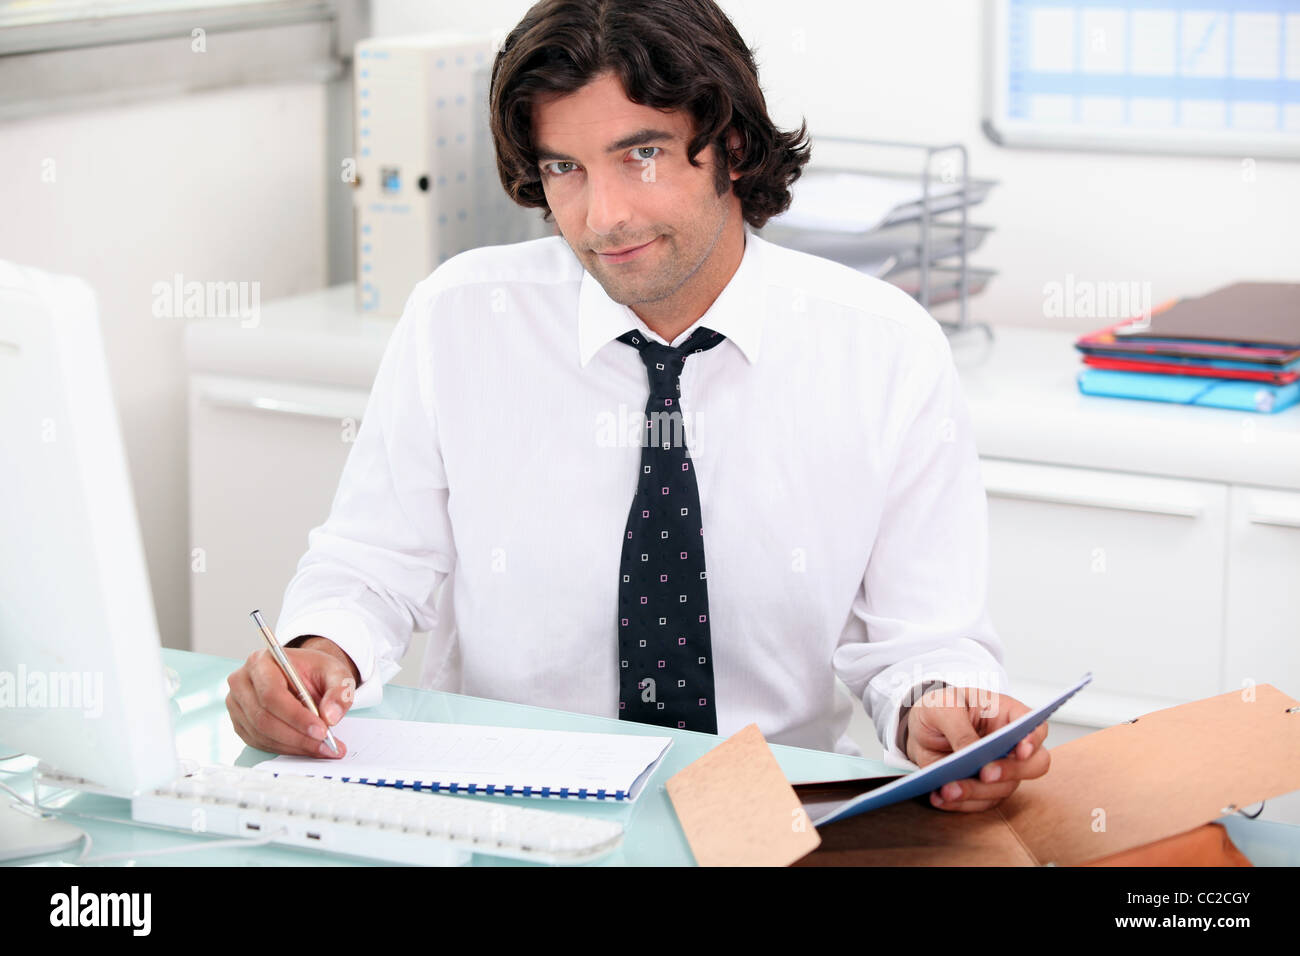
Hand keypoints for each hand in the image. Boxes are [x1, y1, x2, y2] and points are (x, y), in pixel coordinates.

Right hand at [225, 637, 358, 756]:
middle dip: (298, 736)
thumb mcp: (336, 673)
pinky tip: (306, 747)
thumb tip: (330, 716)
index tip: (321, 730)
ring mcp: (238, 704)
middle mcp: (242, 682)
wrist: (304, 675)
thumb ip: (339, 691)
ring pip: (261, 734)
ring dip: (294, 745)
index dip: (296, 716)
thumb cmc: (315, 671)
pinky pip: (260, 742)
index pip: (272, 694)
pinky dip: (286, 748)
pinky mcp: (241, 723)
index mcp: (261, 661)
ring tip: (322, 748)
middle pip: (263, 717)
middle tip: (325, 745)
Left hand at [904, 686, 1049, 812]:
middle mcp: (1010, 744)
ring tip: (947, 789)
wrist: (918, 728)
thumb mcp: (943, 707)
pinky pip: (980, 803)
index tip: (1021, 751)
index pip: (1035, 727)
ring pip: (1003, 788)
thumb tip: (971, 753)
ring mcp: (1000, 769)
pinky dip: (960, 803)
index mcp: (1007, 715)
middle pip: (1033, 765)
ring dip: (975, 792)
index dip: (1033, 740)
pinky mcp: (983, 789)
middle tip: (985, 774)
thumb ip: (959, 728)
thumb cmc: (939, 708)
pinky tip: (940, 797)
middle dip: (1011, 772)